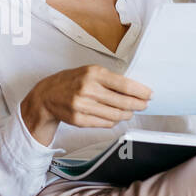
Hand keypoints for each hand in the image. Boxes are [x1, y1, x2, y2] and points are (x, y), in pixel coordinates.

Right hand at [21, 65, 151, 146]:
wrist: (47, 95)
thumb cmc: (71, 81)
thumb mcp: (89, 72)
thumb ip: (109, 79)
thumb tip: (134, 90)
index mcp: (93, 73)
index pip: (124, 84)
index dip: (140, 91)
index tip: (149, 94)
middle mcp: (87, 89)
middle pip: (122, 102)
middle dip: (137, 105)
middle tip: (144, 105)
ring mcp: (82, 106)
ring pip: (115, 115)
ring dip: (127, 114)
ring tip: (130, 112)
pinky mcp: (79, 119)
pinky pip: (104, 123)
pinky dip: (113, 121)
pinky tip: (115, 117)